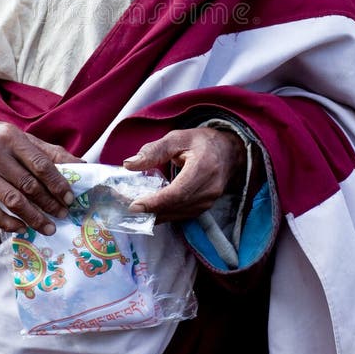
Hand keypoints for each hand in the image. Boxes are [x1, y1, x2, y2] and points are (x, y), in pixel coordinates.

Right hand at [0, 120, 78, 234]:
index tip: (70, 198)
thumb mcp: (18, 137)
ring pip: (12, 200)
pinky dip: (8, 223)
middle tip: (63, 215)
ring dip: (34, 217)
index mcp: (11, 137)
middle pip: (28, 184)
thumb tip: (81, 164)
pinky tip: (22, 228)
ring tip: (48, 227)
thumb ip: (47, 151)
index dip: (58, 183)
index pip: (40, 164)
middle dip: (49, 203)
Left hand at [123, 127, 245, 221]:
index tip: (134, 205)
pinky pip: (183, 215)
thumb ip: (154, 150)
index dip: (156, 202)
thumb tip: (129, 164)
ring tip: (134, 211)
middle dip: (150, 210)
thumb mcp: (177, 138)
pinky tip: (150, 212)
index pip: (178, 192)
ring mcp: (209, 201)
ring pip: (179, 214)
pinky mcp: (205, 207)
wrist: (229, 152)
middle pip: (177, 206)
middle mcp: (210, 188)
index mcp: (204, 168)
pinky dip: (165, 215)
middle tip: (126, 208)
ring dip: (156, 215)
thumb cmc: (201, 142)